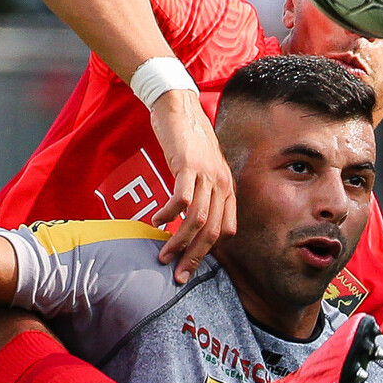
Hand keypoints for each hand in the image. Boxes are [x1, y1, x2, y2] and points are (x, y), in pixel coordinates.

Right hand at [148, 90, 235, 283]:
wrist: (179, 106)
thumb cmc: (188, 140)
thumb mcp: (202, 170)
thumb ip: (203, 193)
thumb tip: (191, 222)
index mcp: (227, 188)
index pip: (226, 230)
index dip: (210, 252)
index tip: (191, 264)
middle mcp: (221, 183)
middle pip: (213, 231)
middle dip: (195, 258)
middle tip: (179, 276)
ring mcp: (206, 174)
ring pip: (197, 220)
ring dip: (179, 242)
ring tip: (163, 254)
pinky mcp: (187, 165)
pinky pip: (181, 199)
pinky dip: (168, 215)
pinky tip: (155, 221)